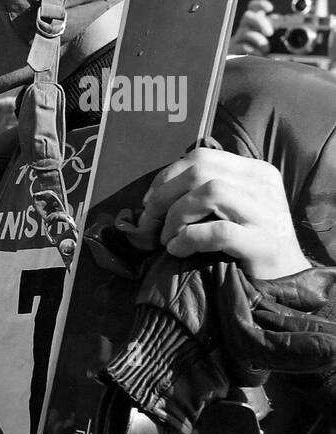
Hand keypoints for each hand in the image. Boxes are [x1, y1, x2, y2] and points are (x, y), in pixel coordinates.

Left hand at [114, 148, 308, 279]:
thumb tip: (152, 198)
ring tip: (167, 238)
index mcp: (254, 170)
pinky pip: (217, 232)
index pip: (201, 157)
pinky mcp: (264, 242)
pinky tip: (178, 250)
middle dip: (163, 196)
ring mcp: (266, 212)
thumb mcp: (229, 207)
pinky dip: (189, 239)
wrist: (285, 276)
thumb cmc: (246, 241)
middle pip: (200, 170)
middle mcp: (263, 183)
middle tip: (149, 224)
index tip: (149, 201)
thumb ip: (202, 193)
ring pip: (209, 192)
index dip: (166, 177)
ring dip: (176, 216)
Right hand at [228, 0, 272, 55]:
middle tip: (269, 33)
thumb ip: (270, 29)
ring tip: (266, 48)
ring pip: (245, 32)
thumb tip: (277, 19)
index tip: (270, 8)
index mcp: (252, 25)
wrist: (239, 69)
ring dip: (258, 39)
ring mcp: (236, 41)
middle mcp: (243, 30)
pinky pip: (241, 47)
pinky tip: (260, 55)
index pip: (252, 8)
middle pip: (247, 16)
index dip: (260, 5)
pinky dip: (253, 50)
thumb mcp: (266, 39)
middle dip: (260, 22)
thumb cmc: (256, 54)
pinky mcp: (232, 52)